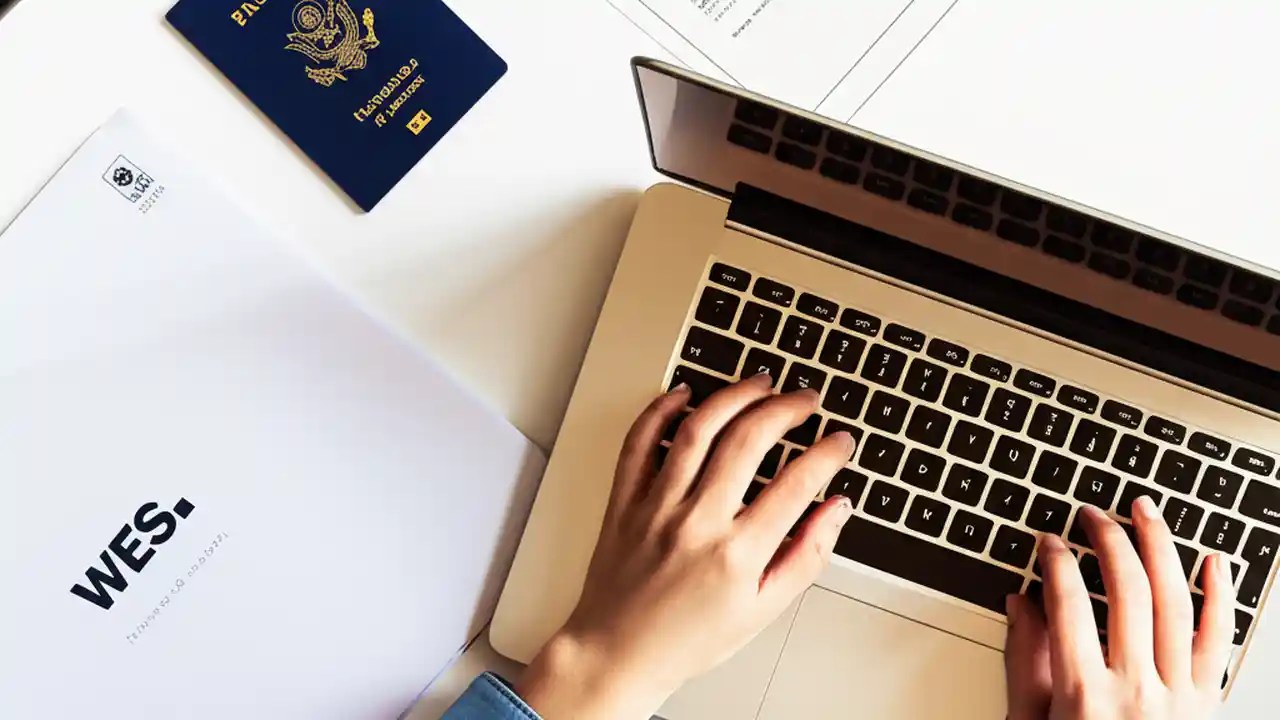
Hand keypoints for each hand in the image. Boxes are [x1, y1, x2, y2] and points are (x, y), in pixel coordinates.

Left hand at [515, 375, 856, 718]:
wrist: (617, 653)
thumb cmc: (687, 639)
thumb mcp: (762, 611)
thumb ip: (805, 557)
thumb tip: (835, 510)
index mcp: (737, 553)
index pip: (796, 484)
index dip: (826, 453)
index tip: (839, 441)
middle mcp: (696, 521)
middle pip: (748, 440)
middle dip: (786, 409)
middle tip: (805, 400)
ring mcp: (657, 506)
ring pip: (697, 428)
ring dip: (734, 395)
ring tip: (759, 383)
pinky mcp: (625, 500)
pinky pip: (640, 441)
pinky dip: (660, 409)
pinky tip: (684, 393)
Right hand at [1005, 497, 1235, 718]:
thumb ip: (1025, 663)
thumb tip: (1021, 606)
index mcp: (1084, 697)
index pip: (1069, 605)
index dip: (1055, 562)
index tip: (1048, 541)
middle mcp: (1136, 693)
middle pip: (1127, 592)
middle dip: (1107, 540)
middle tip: (1093, 515)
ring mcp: (1179, 698)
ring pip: (1176, 604)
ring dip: (1161, 548)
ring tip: (1145, 514)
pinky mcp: (1207, 704)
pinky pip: (1219, 640)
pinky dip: (1221, 596)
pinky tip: (1213, 562)